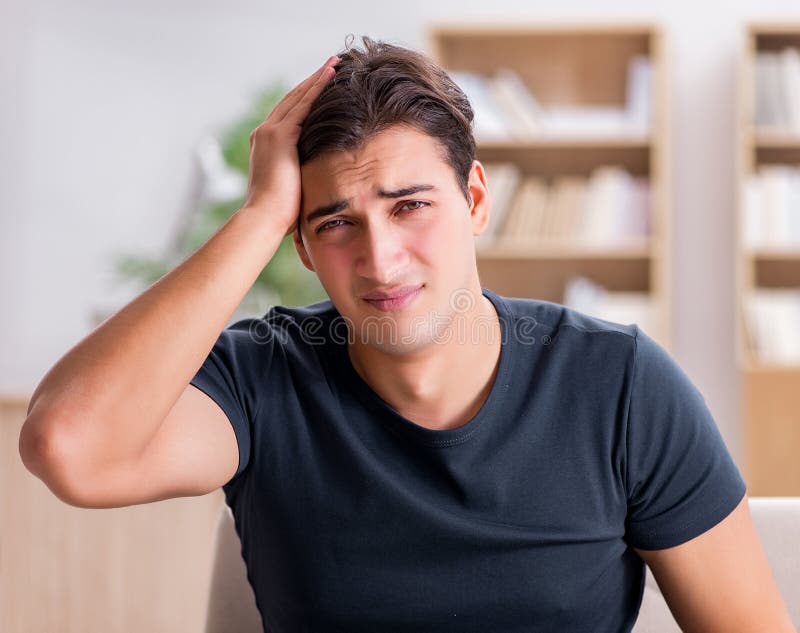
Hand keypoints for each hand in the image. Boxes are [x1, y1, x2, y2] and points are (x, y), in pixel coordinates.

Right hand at [242, 55, 337, 234]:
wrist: (265, 217)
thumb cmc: (280, 213)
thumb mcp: (292, 187)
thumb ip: (301, 174)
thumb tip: (319, 178)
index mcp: (265, 145)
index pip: (288, 115)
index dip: (305, 98)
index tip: (320, 86)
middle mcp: (264, 133)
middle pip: (292, 99)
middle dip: (312, 81)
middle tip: (330, 64)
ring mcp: (270, 132)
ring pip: (298, 97)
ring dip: (317, 79)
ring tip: (334, 63)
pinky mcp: (280, 135)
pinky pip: (303, 105)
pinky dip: (318, 88)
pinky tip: (331, 77)